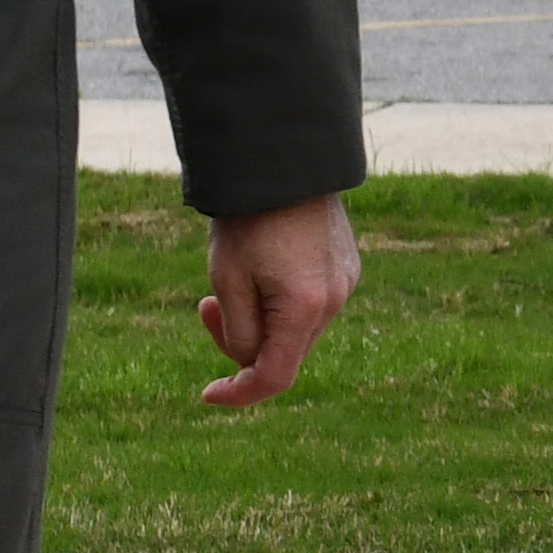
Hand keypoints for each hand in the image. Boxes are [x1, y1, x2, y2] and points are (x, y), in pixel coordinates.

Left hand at [199, 194, 359, 415]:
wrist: (281, 159)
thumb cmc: (247, 218)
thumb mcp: (227, 279)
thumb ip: (239, 333)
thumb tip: (248, 359)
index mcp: (304, 310)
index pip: (274, 377)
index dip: (239, 393)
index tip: (207, 394)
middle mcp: (334, 302)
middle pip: (285, 352)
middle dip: (243, 343)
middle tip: (206, 306)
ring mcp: (346, 283)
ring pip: (297, 328)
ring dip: (262, 319)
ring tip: (233, 277)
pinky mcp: (347, 265)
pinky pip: (312, 303)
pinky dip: (282, 302)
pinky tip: (263, 267)